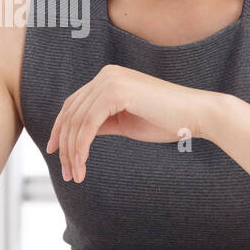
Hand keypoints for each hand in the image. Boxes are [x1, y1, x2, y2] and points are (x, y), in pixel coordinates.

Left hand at [44, 64, 220, 182]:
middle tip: (66, 172)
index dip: (60, 129)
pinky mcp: (115, 92)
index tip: (54, 152)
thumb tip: (77, 136)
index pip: (73, 105)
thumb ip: (101, 123)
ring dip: (72, 152)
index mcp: (107, 78)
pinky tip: (82, 164)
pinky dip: (81, 147)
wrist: (195, 116)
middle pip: (70, 113)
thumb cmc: (165, 121)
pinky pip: (88, 124)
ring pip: (77, 121)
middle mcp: (105, 75)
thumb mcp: (124, 122)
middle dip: (64, 145)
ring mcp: (109, 80)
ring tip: (75, 174)